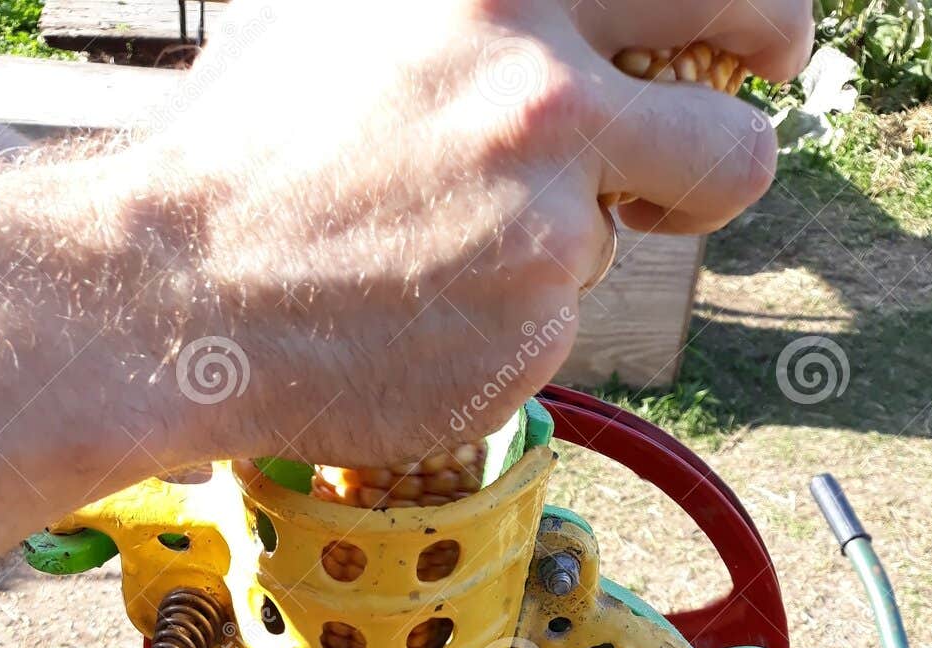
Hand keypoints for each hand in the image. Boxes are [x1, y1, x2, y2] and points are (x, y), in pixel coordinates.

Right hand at [104, 0, 810, 468]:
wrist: (175, 289)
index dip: (755, 28)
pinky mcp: (529, 332)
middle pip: (735, 149)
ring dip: (557, 251)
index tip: (757, 55)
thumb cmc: (246, 151)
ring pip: (612, 250)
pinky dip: (503, 326)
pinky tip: (417, 313)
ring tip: (438, 253)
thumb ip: (483, 13)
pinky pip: (554, 326)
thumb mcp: (353, 12)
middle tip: (695, 171)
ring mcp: (542, 225)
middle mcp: (542, 96)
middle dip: (727, 164)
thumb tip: (572, 23)